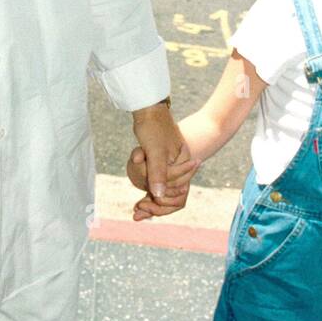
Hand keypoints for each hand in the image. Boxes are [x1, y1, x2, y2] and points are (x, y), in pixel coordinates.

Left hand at [130, 104, 197, 220]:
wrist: (148, 108)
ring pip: (161, 187)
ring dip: (150, 196)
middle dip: (155, 202)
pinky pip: (155, 180)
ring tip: (136, 209)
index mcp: (184, 163)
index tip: (142, 205)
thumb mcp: (154, 151)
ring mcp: (170, 163)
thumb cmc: (153, 127)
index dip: (160, 200)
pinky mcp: (160, 161)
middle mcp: (180, 165)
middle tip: (137, 212)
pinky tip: (138, 198)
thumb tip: (157, 195)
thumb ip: (158, 173)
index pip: (176, 191)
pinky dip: (146, 188)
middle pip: (170, 192)